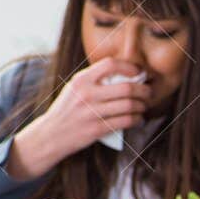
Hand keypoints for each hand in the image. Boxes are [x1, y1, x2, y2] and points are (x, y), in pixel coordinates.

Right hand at [5, 56, 154, 178]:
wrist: (51, 134)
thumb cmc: (67, 110)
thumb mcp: (75, 88)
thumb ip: (94, 80)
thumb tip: (124, 74)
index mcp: (81, 80)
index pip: (110, 64)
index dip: (129, 66)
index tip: (138, 72)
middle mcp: (86, 94)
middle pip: (126, 87)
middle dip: (143, 90)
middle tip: (148, 92)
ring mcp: (92, 112)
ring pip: (129, 105)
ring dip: (142, 106)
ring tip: (144, 106)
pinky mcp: (97, 129)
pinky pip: (126, 121)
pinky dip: (137, 119)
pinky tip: (139, 118)